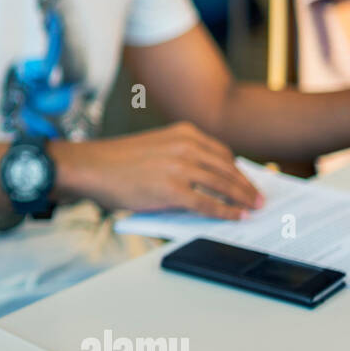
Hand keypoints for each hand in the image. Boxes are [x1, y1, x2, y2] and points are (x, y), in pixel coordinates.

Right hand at [59, 122, 263, 219]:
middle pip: (228, 169)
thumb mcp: (155, 148)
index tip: (247, 180)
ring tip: (253, 208)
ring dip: (242, 199)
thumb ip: (181, 157)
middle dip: (246, 186)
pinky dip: (225, 212)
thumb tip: (205, 181)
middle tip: (258, 198)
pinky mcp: (172, 189)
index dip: (238, 170)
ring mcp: (180, 168)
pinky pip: (207, 204)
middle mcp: (186, 146)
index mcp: (183, 133)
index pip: (222, 153)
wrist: (90, 167)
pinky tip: (235, 217)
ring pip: (223, 185)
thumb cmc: (116, 162)